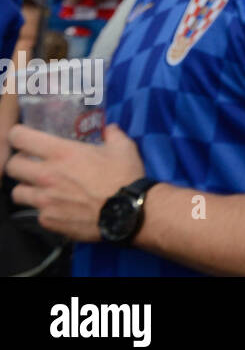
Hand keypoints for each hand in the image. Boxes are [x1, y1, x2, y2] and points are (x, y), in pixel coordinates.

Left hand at [5, 123, 146, 241]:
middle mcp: (46, 175)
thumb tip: (109, 129)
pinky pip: (37, 213)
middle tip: (33, 164)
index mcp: (61, 153)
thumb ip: (113, 134)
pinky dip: (45, 209)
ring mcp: (44, 201)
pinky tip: (60, 207)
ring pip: (17, 193)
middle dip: (19, 163)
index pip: (19, 137)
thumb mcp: (123, 147)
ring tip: (41, 188)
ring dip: (27, 188)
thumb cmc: (124, 176)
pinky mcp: (48, 220)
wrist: (129, 212)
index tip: (25, 136)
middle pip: (11, 166)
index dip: (19, 134)